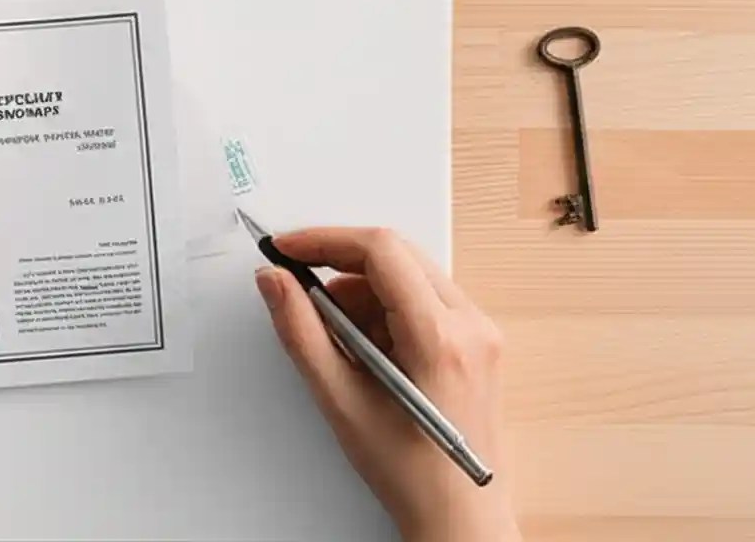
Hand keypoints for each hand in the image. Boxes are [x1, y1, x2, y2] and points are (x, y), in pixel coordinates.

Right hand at [254, 228, 520, 541]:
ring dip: (362, 291)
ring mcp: (479, 330)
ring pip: (409, 275)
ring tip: (336, 340)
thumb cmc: (409, 471)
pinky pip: (423, 299)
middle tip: (299, 286)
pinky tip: (365, 349)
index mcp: (440, 338)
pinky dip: (384, 310)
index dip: (326, 240)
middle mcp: (470, 324)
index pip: (381, 252)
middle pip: (397, 256)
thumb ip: (301, 332)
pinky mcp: (476, 340)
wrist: (458, 514)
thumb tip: (275, 282)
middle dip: (341, 265)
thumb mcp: (339, 400)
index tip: (288, 249)